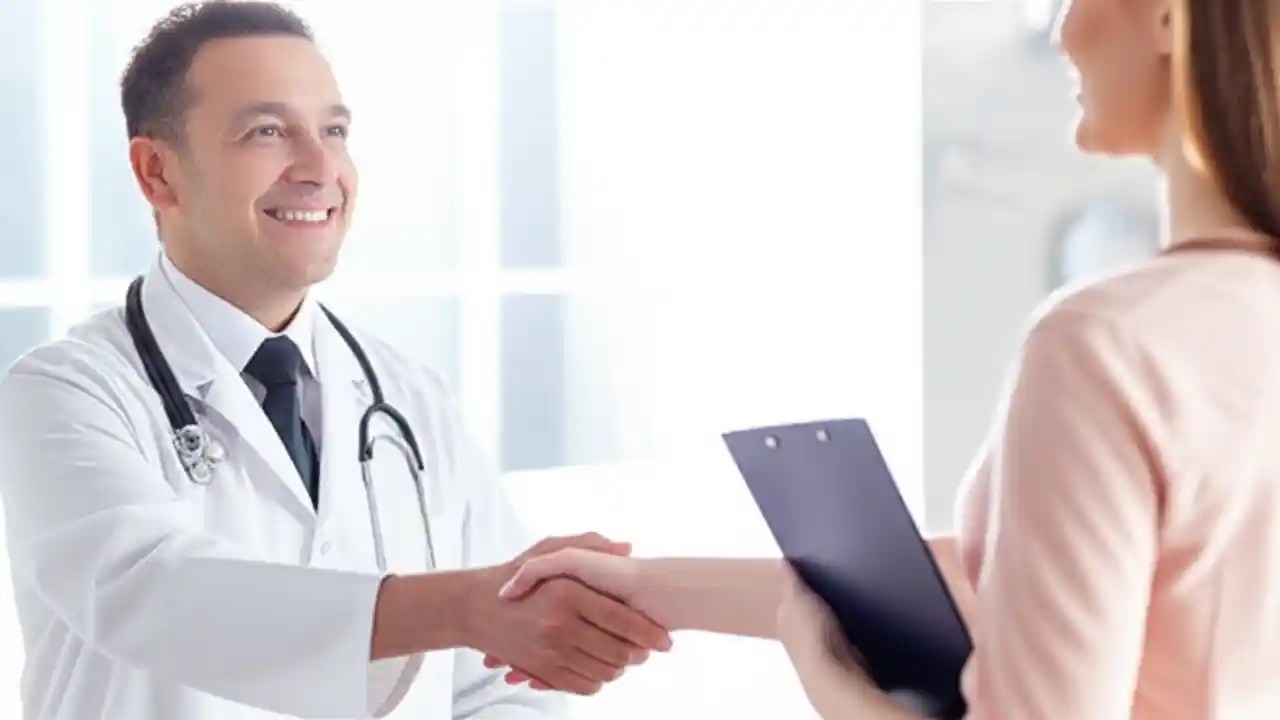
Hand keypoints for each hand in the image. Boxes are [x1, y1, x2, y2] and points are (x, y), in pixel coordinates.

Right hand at [485, 549, 651, 686]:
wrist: (473, 608)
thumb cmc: (515, 576)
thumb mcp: (548, 551)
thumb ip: (589, 547)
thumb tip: (628, 549)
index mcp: (567, 593)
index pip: (621, 620)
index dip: (650, 632)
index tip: (666, 639)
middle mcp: (559, 625)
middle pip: (618, 652)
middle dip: (640, 654)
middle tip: (647, 650)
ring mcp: (549, 652)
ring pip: (604, 672)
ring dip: (621, 668)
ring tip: (624, 657)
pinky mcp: (541, 671)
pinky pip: (584, 685)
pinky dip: (599, 680)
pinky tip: (600, 666)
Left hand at [777, 569, 878, 717]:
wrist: (834, 671)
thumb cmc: (812, 632)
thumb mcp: (798, 597)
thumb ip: (790, 581)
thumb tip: (780, 562)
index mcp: (785, 619)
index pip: (790, 600)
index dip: (800, 588)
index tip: (815, 574)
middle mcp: (797, 637)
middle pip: (807, 615)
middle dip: (817, 604)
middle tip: (836, 584)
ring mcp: (817, 650)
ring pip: (824, 628)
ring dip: (833, 619)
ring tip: (850, 601)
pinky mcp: (838, 660)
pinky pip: (842, 639)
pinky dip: (846, 633)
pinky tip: (856, 625)